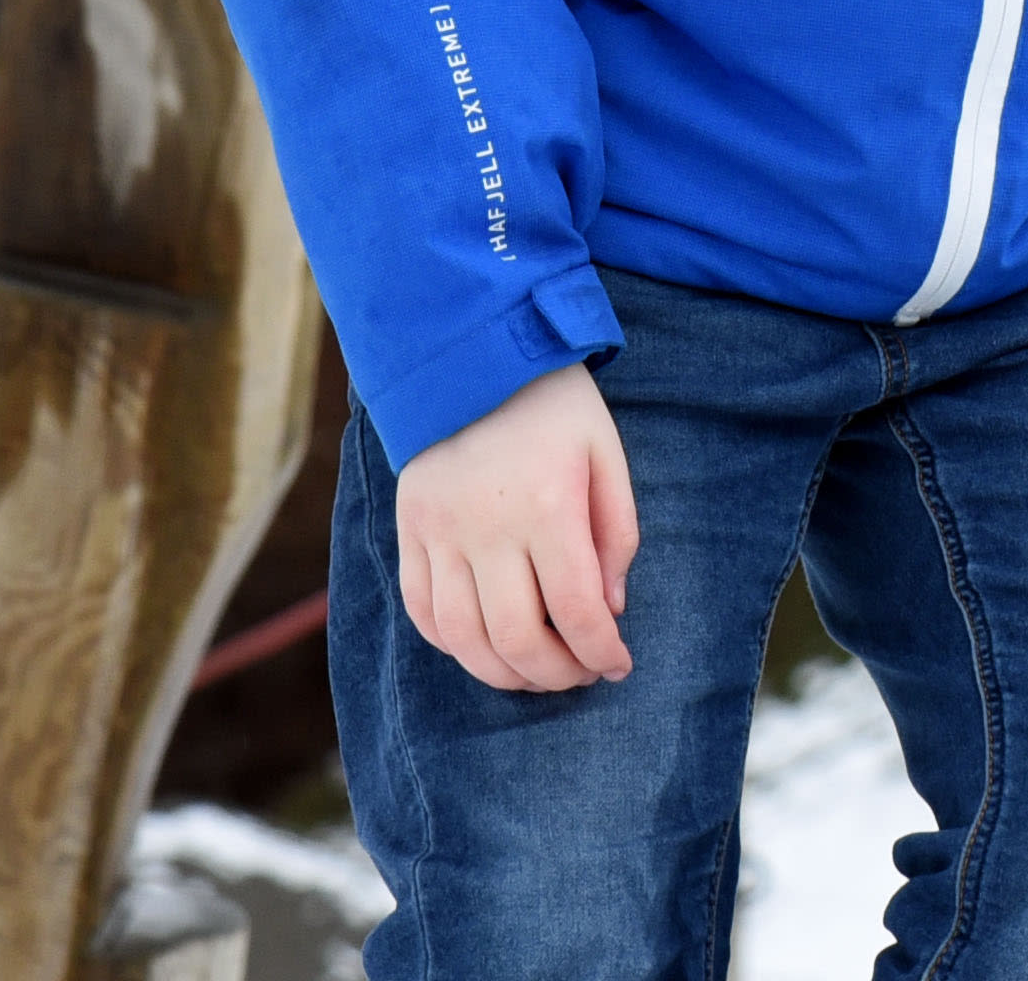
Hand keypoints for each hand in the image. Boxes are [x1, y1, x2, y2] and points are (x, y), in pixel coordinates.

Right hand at [388, 362, 637, 692]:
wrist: (472, 353)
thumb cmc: (553, 404)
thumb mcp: (605, 454)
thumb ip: (616, 534)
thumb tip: (609, 609)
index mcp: (546, 505)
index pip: (575, 610)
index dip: (600, 651)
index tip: (618, 665)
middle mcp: (486, 527)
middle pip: (515, 637)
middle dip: (556, 674)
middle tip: (580, 675)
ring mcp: (439, 531)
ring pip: (463, 638)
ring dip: (503, 673)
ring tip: (535, 673)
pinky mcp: (409, 529)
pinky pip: (421, 610)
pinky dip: (453, 643)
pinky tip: (483, 645)